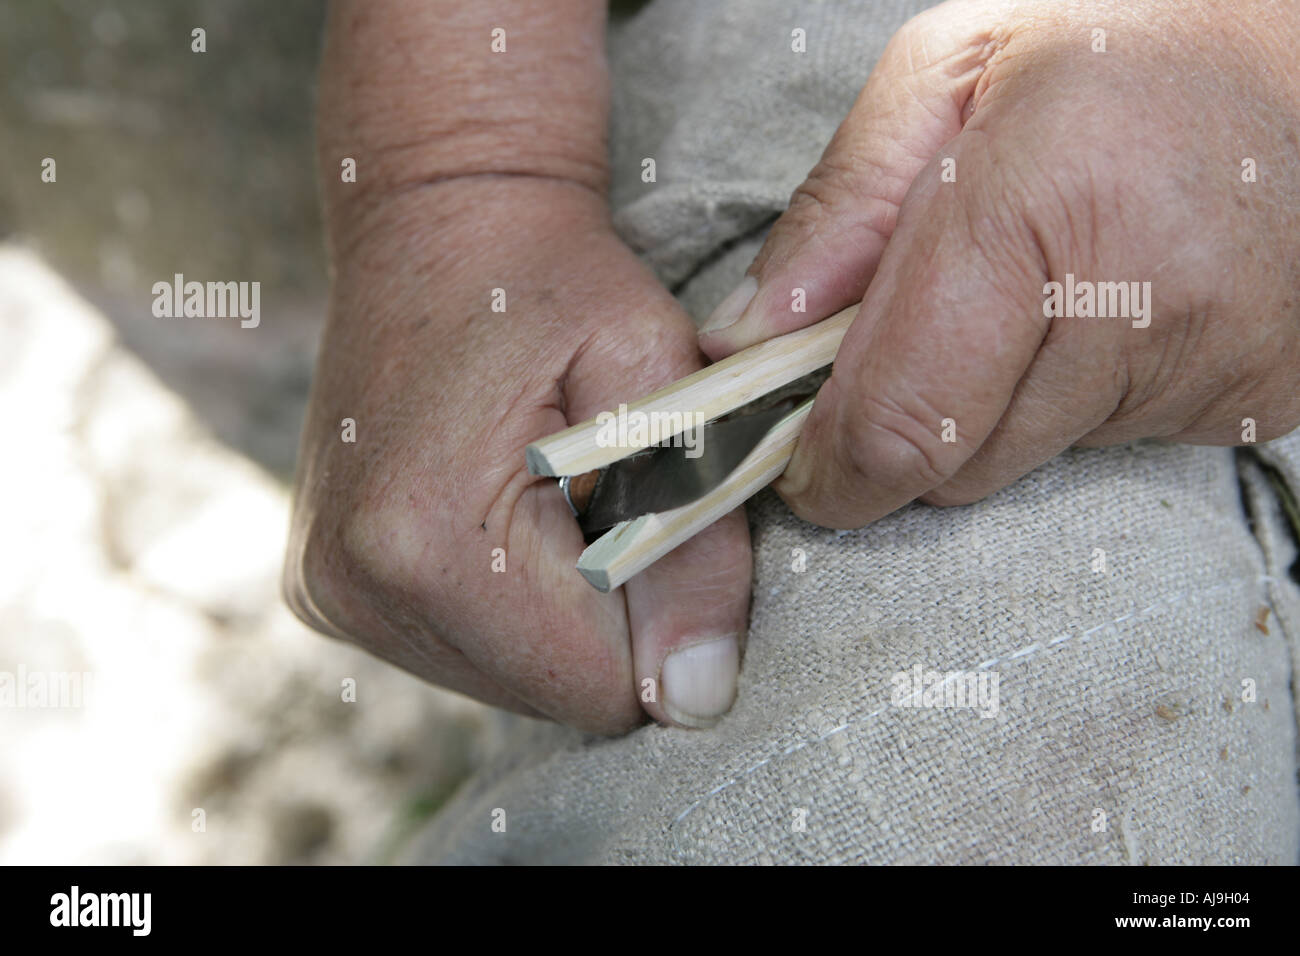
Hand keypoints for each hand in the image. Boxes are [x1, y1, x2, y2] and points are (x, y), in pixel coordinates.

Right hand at [284, 179, 751, 732]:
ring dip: (556, 611)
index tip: (658, 522)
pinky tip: (501, 511)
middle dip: (607, 618)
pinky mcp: (326, 588)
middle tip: (602, 494)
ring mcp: (330, 593)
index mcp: (429, 539)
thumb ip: (693, 546)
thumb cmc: (554, 284)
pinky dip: (507, 602)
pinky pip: (458, 647)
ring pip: (507, 679)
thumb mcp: (656, 386)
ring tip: (548, 494)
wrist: (439, 219)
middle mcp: (357, 586)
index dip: (660, 623)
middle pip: (548, 692)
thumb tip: (698, 700)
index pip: (596, 686)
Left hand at [699, 0, 1299, 527]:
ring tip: (1035, 290)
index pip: (901, 417)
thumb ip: (839, 206)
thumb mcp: (952, 68)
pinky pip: (1108, 446)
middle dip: (904, 429)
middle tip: (920, 337)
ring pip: (1024, 462)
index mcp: (1044, 200)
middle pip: (954, 465)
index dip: (831, 466)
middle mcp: (1140, 296)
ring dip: (992, 407)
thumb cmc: (1124, 36)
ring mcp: (1211, 359)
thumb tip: (748, 334)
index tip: (803, 469)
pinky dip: (1074, 399)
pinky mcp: (1256, 397)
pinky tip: (1106, 309)